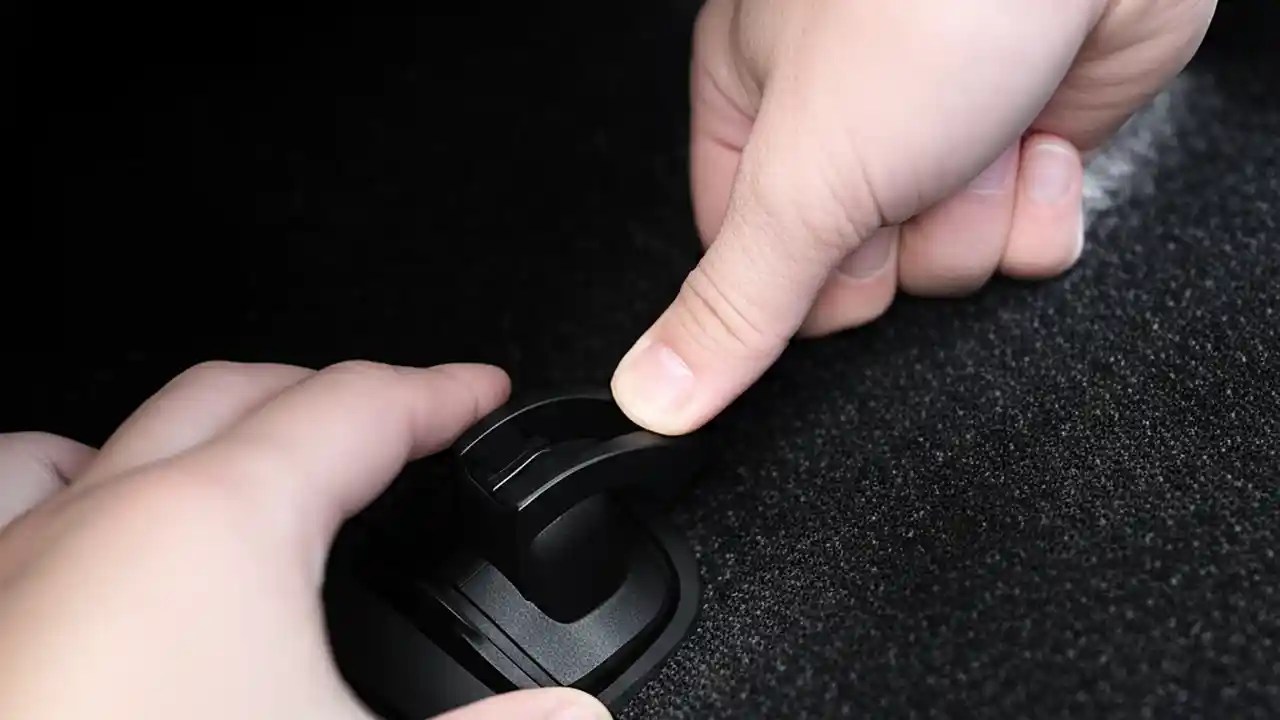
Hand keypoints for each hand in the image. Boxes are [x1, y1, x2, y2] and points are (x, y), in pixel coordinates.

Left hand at [0, 361, 610, 719]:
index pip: (359, 406)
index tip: (479, 394)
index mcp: (215, 528)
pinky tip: (99, 535)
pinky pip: (17, 499)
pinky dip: (78, 490)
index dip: (439, 393)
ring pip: (119, 435)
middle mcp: (102, 518)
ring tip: (257, 461)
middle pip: (244, 395)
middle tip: (400, 424)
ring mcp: (14, 562)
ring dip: (205, 434)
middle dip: (336, 397)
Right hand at [611, 0, 1216, 433]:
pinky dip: (1048, 199)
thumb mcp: (800, 178)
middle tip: (910, 163)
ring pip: (952, 265)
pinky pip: (1030, 242)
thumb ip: (732, 302)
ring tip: (982, 126)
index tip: (830, 235)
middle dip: (903, 239)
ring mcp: (943, 137)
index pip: (755, 271)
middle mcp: (845, 128)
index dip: (801, 283)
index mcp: (757, 114)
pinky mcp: (1028, 144)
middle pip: (861, 280)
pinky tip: (1041, 131)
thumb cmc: (931, 1)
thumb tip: (650, 393)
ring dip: (983, 209)